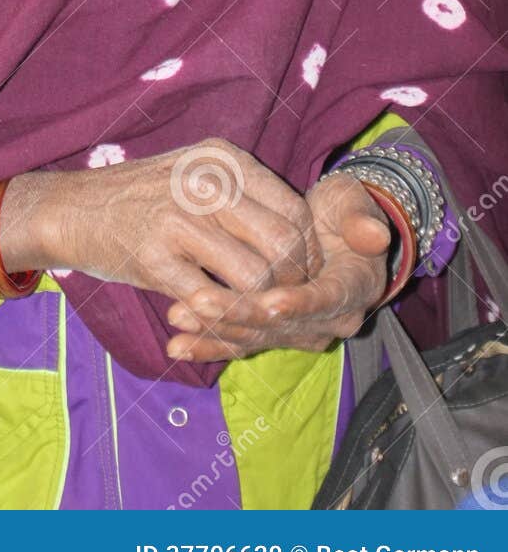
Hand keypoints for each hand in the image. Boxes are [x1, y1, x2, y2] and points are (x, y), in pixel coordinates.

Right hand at [0, 139, 322, 312]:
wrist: (72, 208)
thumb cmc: (144, 197)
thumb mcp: (196, 174)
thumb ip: (244, 198)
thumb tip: (303, 243)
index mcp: (223, 159)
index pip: (294, 210)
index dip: (309, 251)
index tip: (303, 275)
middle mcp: (207, 182)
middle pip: (284, 244)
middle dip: (293, 283)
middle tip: (283, 301)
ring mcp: (179, 219)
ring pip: (255, 277)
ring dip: (260, 306)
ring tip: (251, 314)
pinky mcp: (155, 258)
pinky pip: (212, 302)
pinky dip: (223, 319)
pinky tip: (215, 319)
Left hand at [165, 173, 390, 360]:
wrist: (335, 227)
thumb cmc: (345, 210)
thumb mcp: (356, 206)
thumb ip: (362, 221)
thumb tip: (374, 236)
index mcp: (351, 291)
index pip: (323, 300)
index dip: (297, 303)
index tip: (269, 302)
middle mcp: (328, 319)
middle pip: (280, 324)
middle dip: (239, 315)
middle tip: (199, 303)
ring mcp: (298, 328)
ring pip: (255, 335)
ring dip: (215, 329)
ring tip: (178, 317)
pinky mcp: (272, 329)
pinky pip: (240, 339)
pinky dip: (209, 341)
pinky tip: (177, 345)